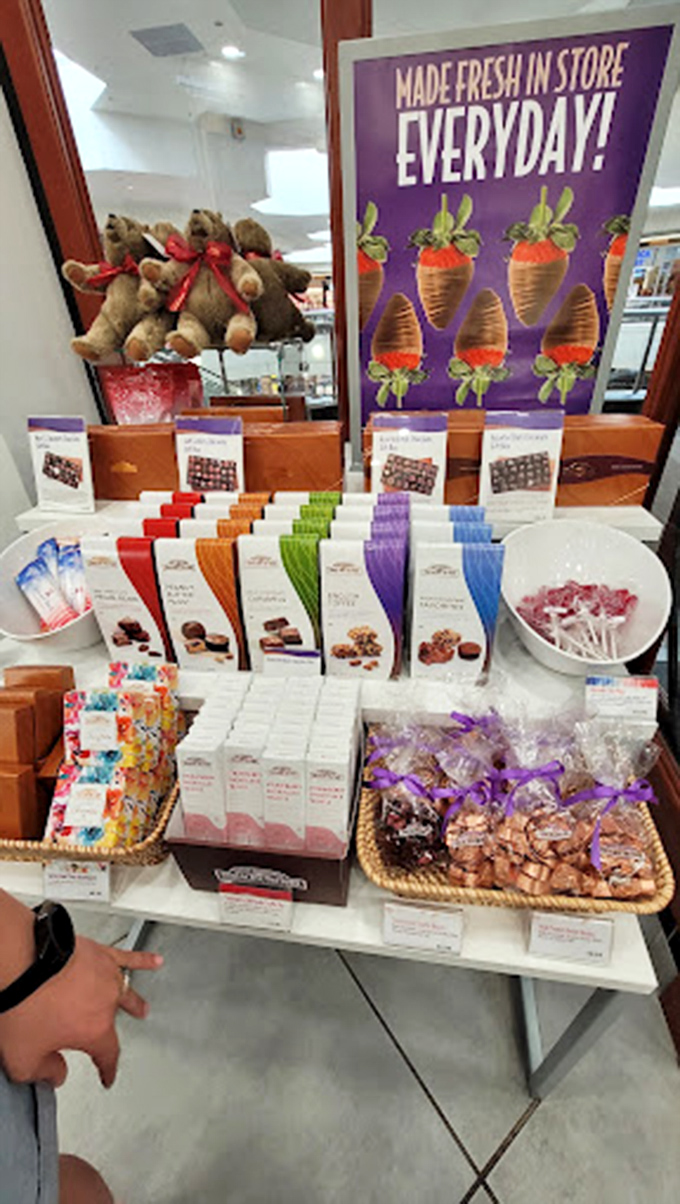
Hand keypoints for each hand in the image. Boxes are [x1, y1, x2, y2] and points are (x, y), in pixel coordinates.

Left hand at [0, 937, 162, 1089]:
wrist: (24, 958)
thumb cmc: (26, 1000)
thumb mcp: (23, 1056)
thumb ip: (44, 1071)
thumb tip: (56, 1075)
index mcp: (93, 1030)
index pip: (107, 1055)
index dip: (107, 1070)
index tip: (108, 1077)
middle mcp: (106, 1003)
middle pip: (113, 1022)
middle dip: (113, 1033)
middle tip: (115, 1045)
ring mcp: (105, 976)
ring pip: (124, 991)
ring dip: (133, 1002)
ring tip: (141, 1007)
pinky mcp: (100, 953)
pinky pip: (127, 957)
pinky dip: (143, 960)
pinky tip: (154, 960)